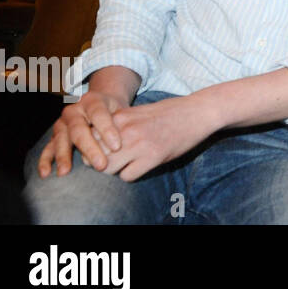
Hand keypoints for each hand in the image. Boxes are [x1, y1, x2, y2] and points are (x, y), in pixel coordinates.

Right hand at [37, 89, 130, 177]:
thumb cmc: (114, 111)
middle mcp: (74, 111)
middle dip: (90, 148)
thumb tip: (122, 147)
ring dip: (63, 156)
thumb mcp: (121, 110)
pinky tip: (45, 174)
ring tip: (66, 172)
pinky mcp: (54, 135)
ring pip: (61, 139)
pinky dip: (45, 161)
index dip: (107, 130)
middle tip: (101, 165)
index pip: (99, 114)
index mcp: (92, 101)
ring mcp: (62, 123)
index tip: (117, 147)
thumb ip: (121, 123)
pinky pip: (47, 148)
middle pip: (79, 129)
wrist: (100, 103)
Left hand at [98, 95, 219, 181]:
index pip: (90, 140)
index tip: (105, 150)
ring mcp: (138, 144)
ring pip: (107, 169)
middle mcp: (125, 130)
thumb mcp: (138, 112)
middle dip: (101, 162)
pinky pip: (127, 176)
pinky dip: (131, 175)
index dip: (94, 148)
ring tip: (127, 164)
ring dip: (115, 170)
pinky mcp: (152, 157)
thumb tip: (99, 143)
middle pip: (95, 156)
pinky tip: (141, 166)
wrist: (198, 112)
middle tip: (115, 160)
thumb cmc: (169, 112)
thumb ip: (118, 125)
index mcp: (120, 117)